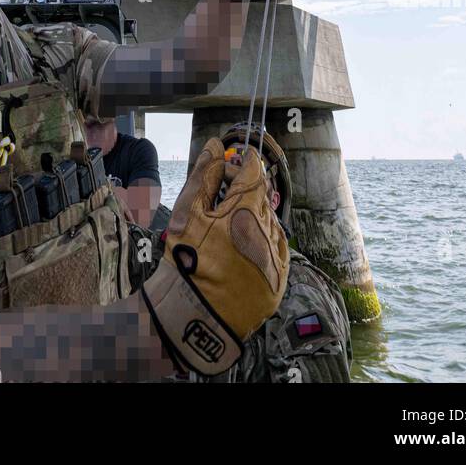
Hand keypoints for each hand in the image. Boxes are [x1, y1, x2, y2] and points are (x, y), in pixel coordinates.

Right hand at [142, 139, 287, 374]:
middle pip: (262, 198)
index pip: (253, 173)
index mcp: (245, 214)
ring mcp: (276, 260)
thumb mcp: (188, 213)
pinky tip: (245, 246)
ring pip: (271, 223)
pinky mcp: (279, 282)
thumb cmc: (186, 261)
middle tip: (223, 196)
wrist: (193, 318)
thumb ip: (204, 175)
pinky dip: (265, 241)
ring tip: (229, 226)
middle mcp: (268, 234)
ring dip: (254, 216)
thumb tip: (216, 145)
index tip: (234, 164)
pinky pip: (278, 250)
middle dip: (244, 191)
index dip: (242, 165)